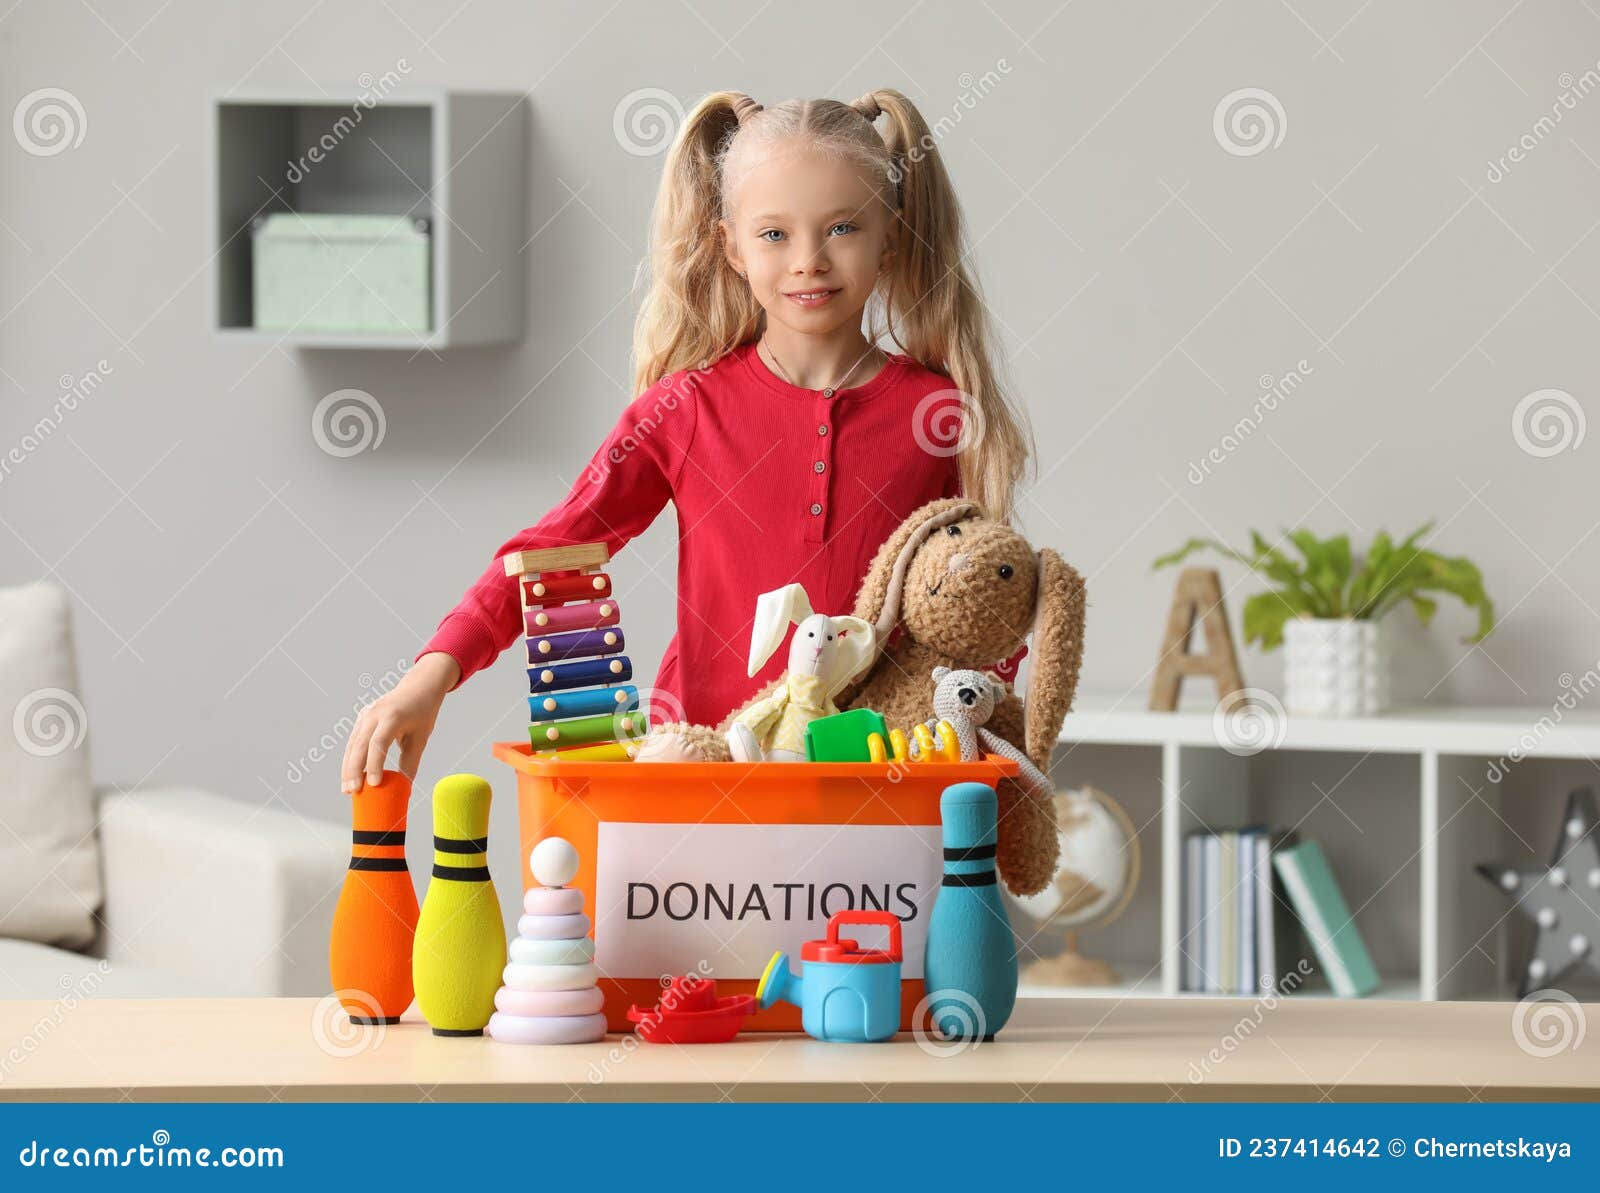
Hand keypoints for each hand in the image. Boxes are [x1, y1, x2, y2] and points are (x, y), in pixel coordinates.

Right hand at [341, 652, 458, 792]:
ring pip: (352, 744)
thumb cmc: (422, 713)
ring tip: (348, 789)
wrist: (418, 687)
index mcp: (393, 717)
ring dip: (348, 767)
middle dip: (354, 770)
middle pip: (360, 745)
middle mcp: (375, 714)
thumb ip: (411, 762)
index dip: (374, 765)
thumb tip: (404, 787)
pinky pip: (353, 741)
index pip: (378, 743)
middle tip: (353, 792)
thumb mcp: (421, 737)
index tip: (374, 784)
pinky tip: (350, 775)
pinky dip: (350, 758)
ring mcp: (366, 715)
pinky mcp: (362, 718)